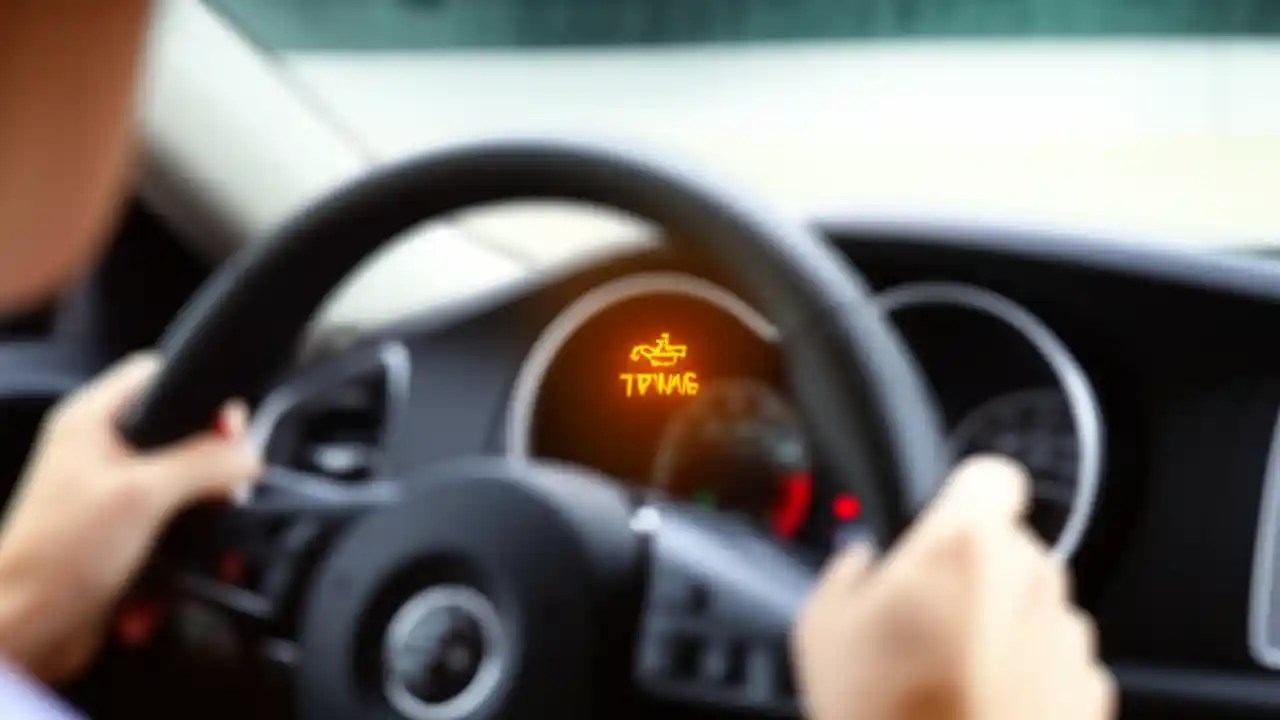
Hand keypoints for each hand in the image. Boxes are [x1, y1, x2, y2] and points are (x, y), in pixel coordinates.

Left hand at [0, 353, 260, 681]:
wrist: (25, 632)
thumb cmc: (60, 555)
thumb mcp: (143, 494)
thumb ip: (204, 462)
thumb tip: (251, 453)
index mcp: (92, 421)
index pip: (158, 375)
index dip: (201, 395)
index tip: (232, 428)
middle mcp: (101, 452)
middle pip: (183, 434)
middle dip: (213, 469)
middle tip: (226, 492)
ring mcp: (113, 496)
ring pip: (187, 488)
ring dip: (203, 523)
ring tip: (206, 546)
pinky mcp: (125, 537)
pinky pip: (176, 533)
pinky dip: (184, 558)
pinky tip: (175, 580)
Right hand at [792, 455, 1114, 719]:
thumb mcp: (821, 631)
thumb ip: (848, 573)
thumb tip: (861, 567)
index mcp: (964, 547)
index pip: (991, 474)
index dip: (963, 495)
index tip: (943, 520)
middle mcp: (1029, 581)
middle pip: (1009, 546)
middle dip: (974, 572)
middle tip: (927, 617)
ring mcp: (1067, 639)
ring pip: (1034, 605)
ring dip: (1002, 625)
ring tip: (950, 674)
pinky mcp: (1089, 692)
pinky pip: (1055, 660)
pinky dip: (1027, 675)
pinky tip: (980, 706)